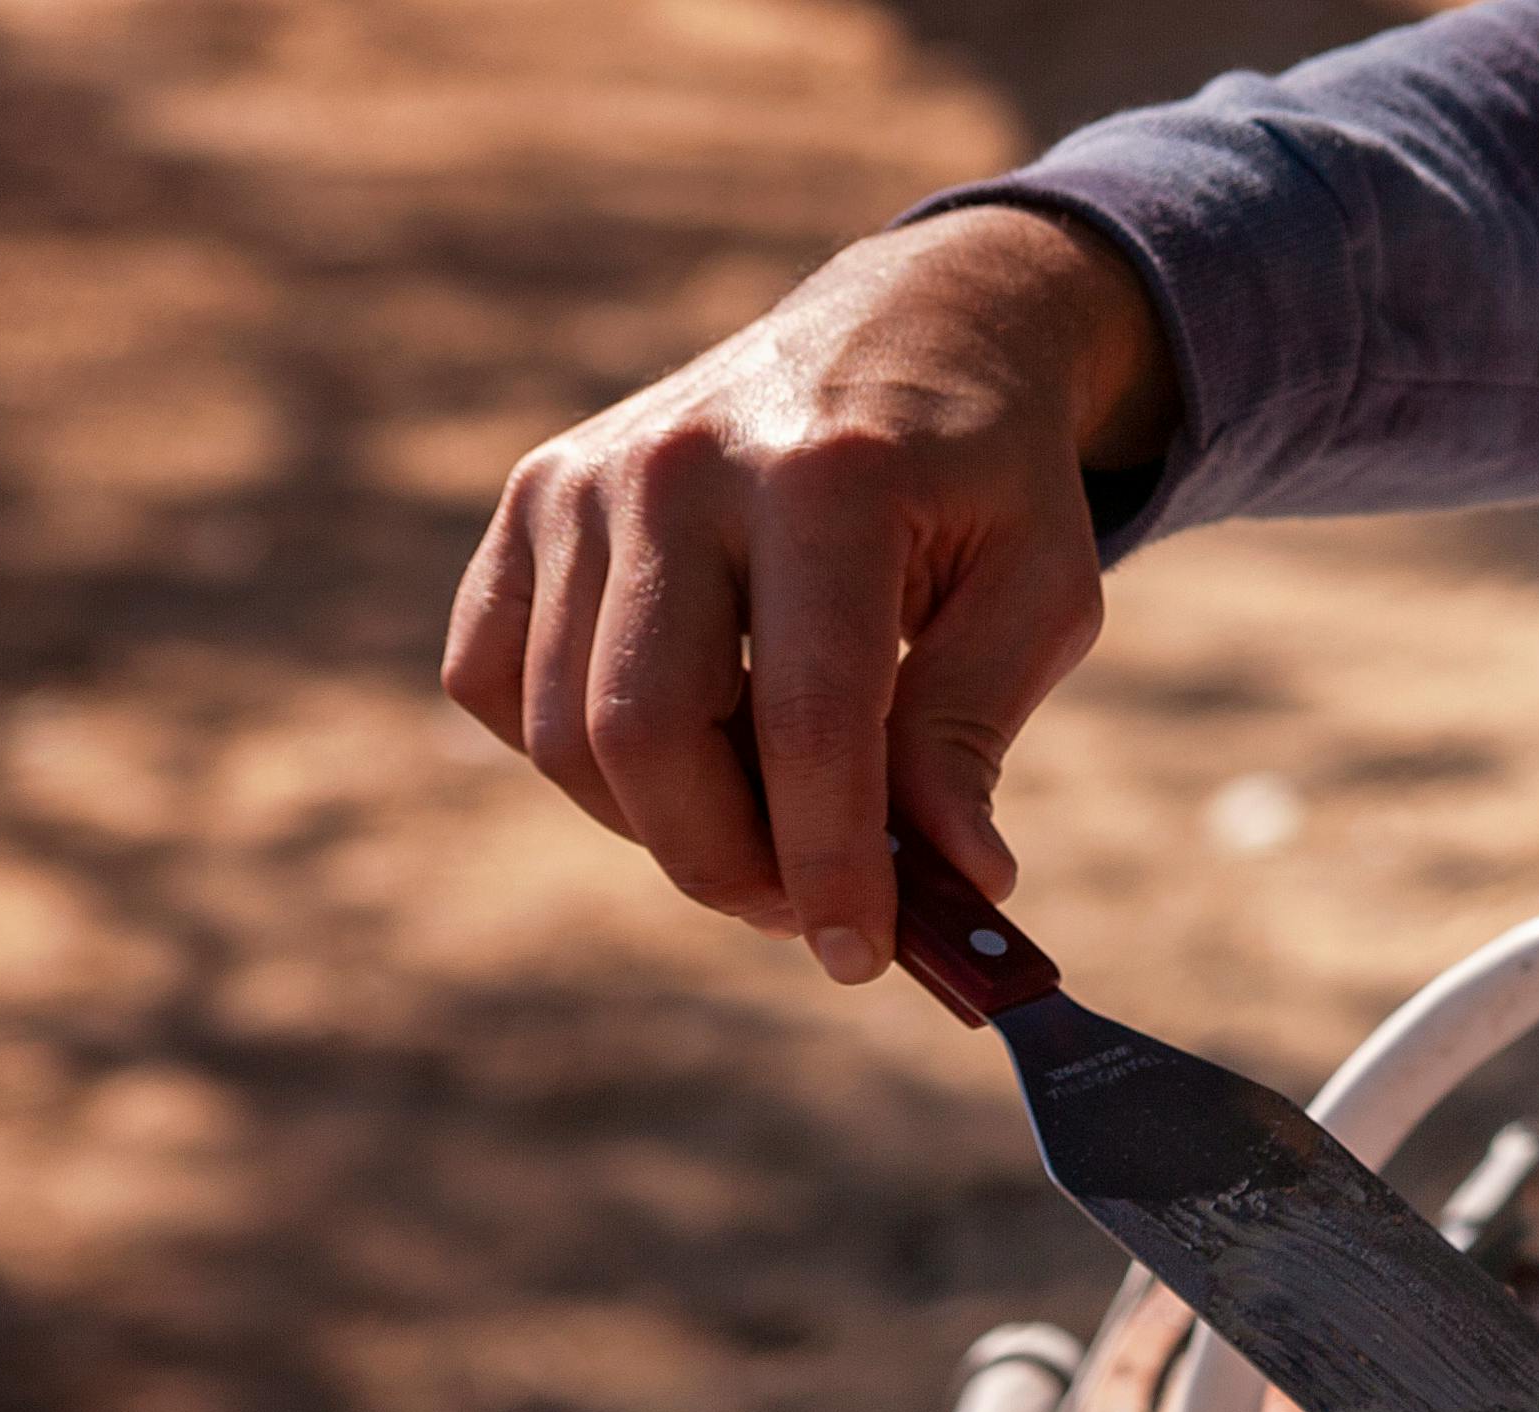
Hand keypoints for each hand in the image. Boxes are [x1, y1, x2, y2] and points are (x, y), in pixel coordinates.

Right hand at [443, 206, 1177, 980]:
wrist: (906, 329)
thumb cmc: (986, 480)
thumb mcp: (1040, 592)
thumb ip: (976, 730)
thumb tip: (956, 882)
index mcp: (827, 481)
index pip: (808, 720)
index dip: (831, 862)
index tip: (861, 955)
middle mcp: (679, 467)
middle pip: (645, 734)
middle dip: (728, 864)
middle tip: (811, 910)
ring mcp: (583, 478)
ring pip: (565, 731)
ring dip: (665, 826)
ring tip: (770, 829)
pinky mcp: (531, 502)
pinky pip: (497, 683)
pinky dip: (578, 760)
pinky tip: (686, 754)